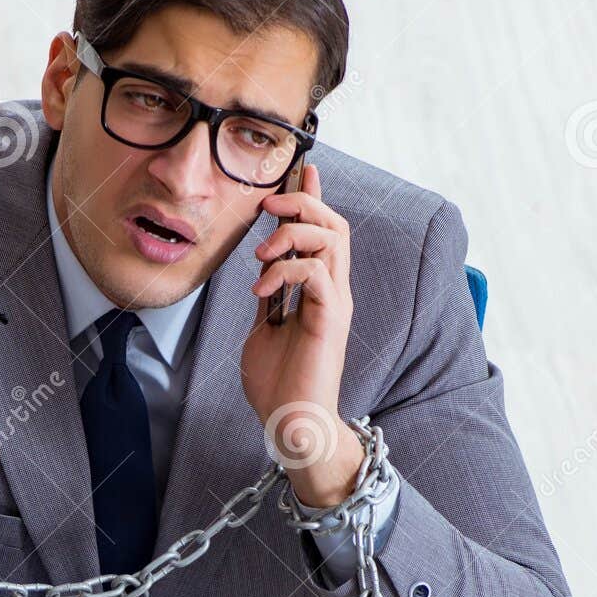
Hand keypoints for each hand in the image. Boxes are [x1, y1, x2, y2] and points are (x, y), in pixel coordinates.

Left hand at [240, 163, 362, 507]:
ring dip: (292, 235)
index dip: (313, 199)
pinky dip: (285, 270)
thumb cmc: (278, 385)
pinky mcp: (330, 318)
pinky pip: (317, 272)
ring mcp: (335, 303)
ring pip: (331, 238)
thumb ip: (270, 300)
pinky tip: (261, 291)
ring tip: (261, 259)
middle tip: (267, 211)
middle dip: (301, 205)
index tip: (300, 173)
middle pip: (334, 224)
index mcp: (320, 291)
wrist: (290, 423)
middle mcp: (334, 291)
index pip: (324, 232)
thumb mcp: (264, 331)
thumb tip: (263, 275)